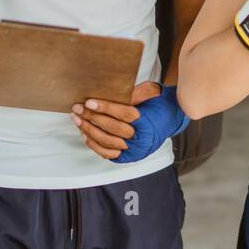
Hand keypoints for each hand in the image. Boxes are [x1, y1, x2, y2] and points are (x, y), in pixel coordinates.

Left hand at [73, 82, 188, 163]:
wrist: (171, 118)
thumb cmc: (158, 102)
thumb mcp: (149, 92)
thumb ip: (131, 94)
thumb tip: (106, 93)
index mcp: (149, 122)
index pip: (123, 115)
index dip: (105, 108)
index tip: (89, 102)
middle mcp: (142, 139)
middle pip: (112, 129)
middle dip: (92, 118)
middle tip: (77, 108)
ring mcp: (135, 150)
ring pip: (107, 142)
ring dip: (89, 130)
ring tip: (77, 119)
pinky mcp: (129, 156)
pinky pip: (107, 153)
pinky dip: (94, 144)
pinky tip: (85, 133)